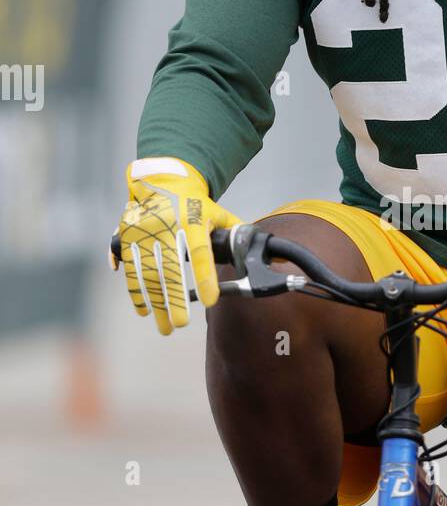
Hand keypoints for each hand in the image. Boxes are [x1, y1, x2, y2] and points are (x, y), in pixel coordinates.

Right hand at [114, 157, 240, 334]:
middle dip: (175, 300)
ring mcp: (143, 231)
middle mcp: (166, 225)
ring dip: (155, 303)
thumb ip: (235, 232)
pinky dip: (135, 291)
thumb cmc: (194, 202)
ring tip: (165, 326)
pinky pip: (130, 268)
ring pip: (148, 273)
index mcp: (191, 219)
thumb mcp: (217, 211)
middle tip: (181, 324)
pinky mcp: (126, 236)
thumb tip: (260, 248)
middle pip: (171, 268)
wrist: (160, 179)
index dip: (204, 278)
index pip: (200, 252)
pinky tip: (144, 310)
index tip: (210, 301)